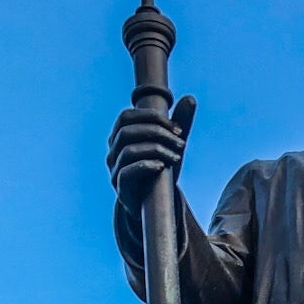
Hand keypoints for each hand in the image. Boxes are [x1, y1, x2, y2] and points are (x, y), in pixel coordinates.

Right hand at [107, 94, 196, 213]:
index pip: (127, 116)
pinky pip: (127, 172)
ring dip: (156, 150)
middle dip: (157, 133)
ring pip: (128, 150)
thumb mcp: (171, 145)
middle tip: (181, 143)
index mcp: (120, 136)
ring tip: (176, 157)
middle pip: (127, 131)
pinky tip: (162, 168)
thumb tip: (190, 98)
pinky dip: (145, 166)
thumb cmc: (160, 170)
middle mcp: (113, 150)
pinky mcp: (120, 187)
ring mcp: (114, 169)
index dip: (151, 118)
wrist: (154, 204)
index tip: (177, 128)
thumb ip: (178, 124)